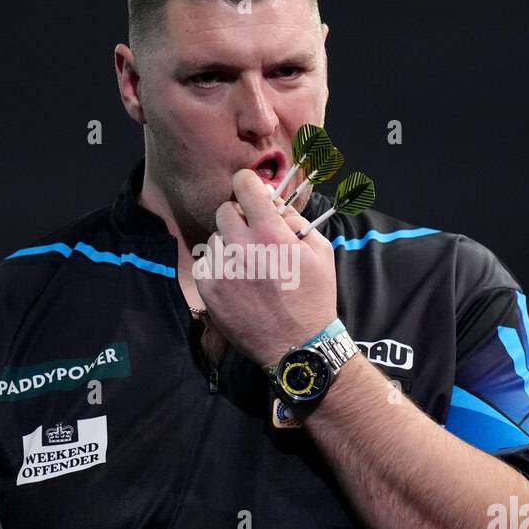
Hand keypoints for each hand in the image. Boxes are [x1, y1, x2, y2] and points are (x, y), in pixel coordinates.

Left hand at [192, 168, 336, 366]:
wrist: (298, 345)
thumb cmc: (314, 298)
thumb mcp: (320, 252)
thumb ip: (295, 220)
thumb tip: (273, 202)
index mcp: (272, 234)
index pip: (245, 186)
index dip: (248, 183)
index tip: (250, 188)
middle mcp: (243, 248)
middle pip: (225, 210)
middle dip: (239, 217)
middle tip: (253, 235)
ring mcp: (223, 270)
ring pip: (215, 238)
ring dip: (229, 245)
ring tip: (248, 265)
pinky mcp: (209, 290)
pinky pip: (207, 263)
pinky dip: (219, 268)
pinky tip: (238, 282)